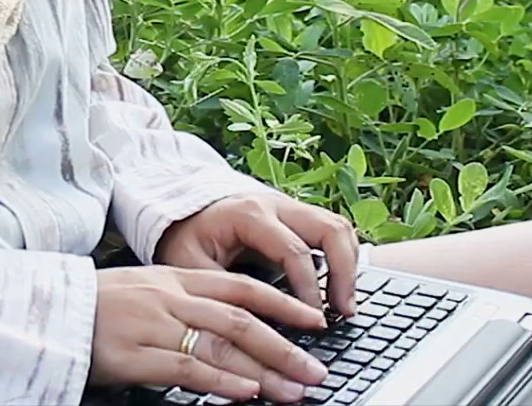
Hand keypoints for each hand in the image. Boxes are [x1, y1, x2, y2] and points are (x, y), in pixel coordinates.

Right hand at [90, 265, 328, 401]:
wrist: (47, 310)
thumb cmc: (99, 305)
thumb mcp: (147, 290)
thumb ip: (188, 303)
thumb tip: (237, 325)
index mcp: (176, 278)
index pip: (242, 287)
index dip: (284, 303)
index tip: (316, 320)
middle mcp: (170, 298)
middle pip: (241, 320)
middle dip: (285, 347)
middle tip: (316, 370)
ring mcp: (152, 326)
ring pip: (221, 345)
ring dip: (264, 370)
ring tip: (295, 390)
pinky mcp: (134, 356)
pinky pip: (186, 368)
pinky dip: (221, 381)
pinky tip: (246, 392)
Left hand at [155, 191, 360, 316]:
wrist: (182, 213)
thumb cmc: (185, 240)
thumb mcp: (190, 266)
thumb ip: (223, 291)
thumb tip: (258, 327)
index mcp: (249, 214)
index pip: (293, 250)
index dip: (309, 288)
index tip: (316, 320)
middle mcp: (275, 204)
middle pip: (330, 228)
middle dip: (344, 272)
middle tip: (344, 312)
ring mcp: (290, 206)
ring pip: (338, 227)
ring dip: (349, 265)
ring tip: (345, 305)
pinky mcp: (297, 216)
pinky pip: (333, 231)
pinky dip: (343, 258)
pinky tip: (337, 290)